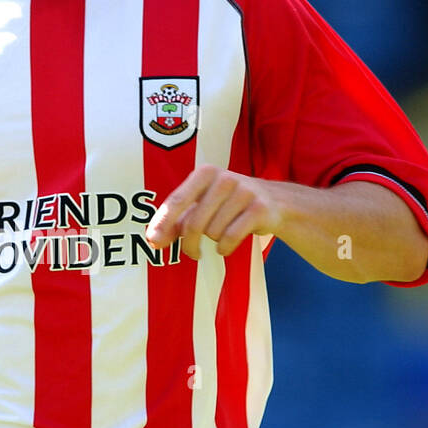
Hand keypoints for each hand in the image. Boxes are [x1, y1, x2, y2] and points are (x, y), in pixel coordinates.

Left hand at [145, 165, 281, 259]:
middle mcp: (224, 178)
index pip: (177, 200)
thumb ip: (176, 222)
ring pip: (213, 232)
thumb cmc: (228, 205)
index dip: (163, 222)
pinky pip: (231, 237)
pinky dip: (225, 248)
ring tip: (221, 235)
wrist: (274, 202)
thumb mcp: (201, 206)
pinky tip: (226, 246)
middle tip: (193, 253)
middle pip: (195, 223)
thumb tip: (153, 240)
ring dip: (213, 242)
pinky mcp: (258, 208)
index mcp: (205, 173)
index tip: (153, 241)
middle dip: (190, 244)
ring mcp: (243, 192)